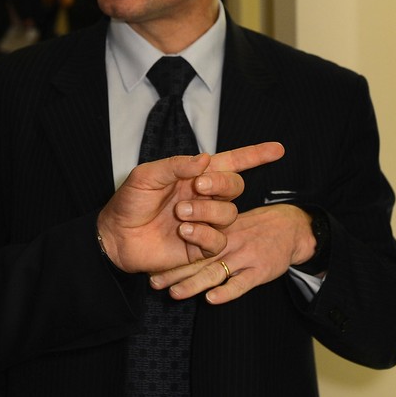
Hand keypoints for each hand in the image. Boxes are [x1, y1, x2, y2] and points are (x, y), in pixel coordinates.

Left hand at [95, 141, 284, 273]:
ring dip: (207, 210)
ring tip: (180, 214)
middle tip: (198, 186)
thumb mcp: (147, 175)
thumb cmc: (130, 202)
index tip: (279, 149)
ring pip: (228, 213)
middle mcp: (204, 197)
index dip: (256, 155)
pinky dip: (204, 233)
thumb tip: (206, 159)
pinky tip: (184, 232)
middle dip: (222, 184)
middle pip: (235, 186)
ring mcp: (205, 222)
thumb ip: (177, 166)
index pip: (233, 162)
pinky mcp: (201, 247)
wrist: (116, 236)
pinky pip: (218, 239)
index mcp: (195, 175)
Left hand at [149, 204, 316, 303]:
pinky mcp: (259, 271)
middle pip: (197, 257)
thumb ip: (208, 222)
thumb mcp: (231, 218)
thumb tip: (177, 226)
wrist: (291, 227)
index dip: (172, 246)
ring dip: (194, 283)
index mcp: (218, 227)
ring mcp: (244, 256)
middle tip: (153, 280)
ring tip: (174, 293)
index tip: (150, 257)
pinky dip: (227, 292)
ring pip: (215, 271)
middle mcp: (228, 241)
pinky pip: (241, 284)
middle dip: (175, 270)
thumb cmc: (255, 225)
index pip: (193, 233)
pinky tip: (211, 299)